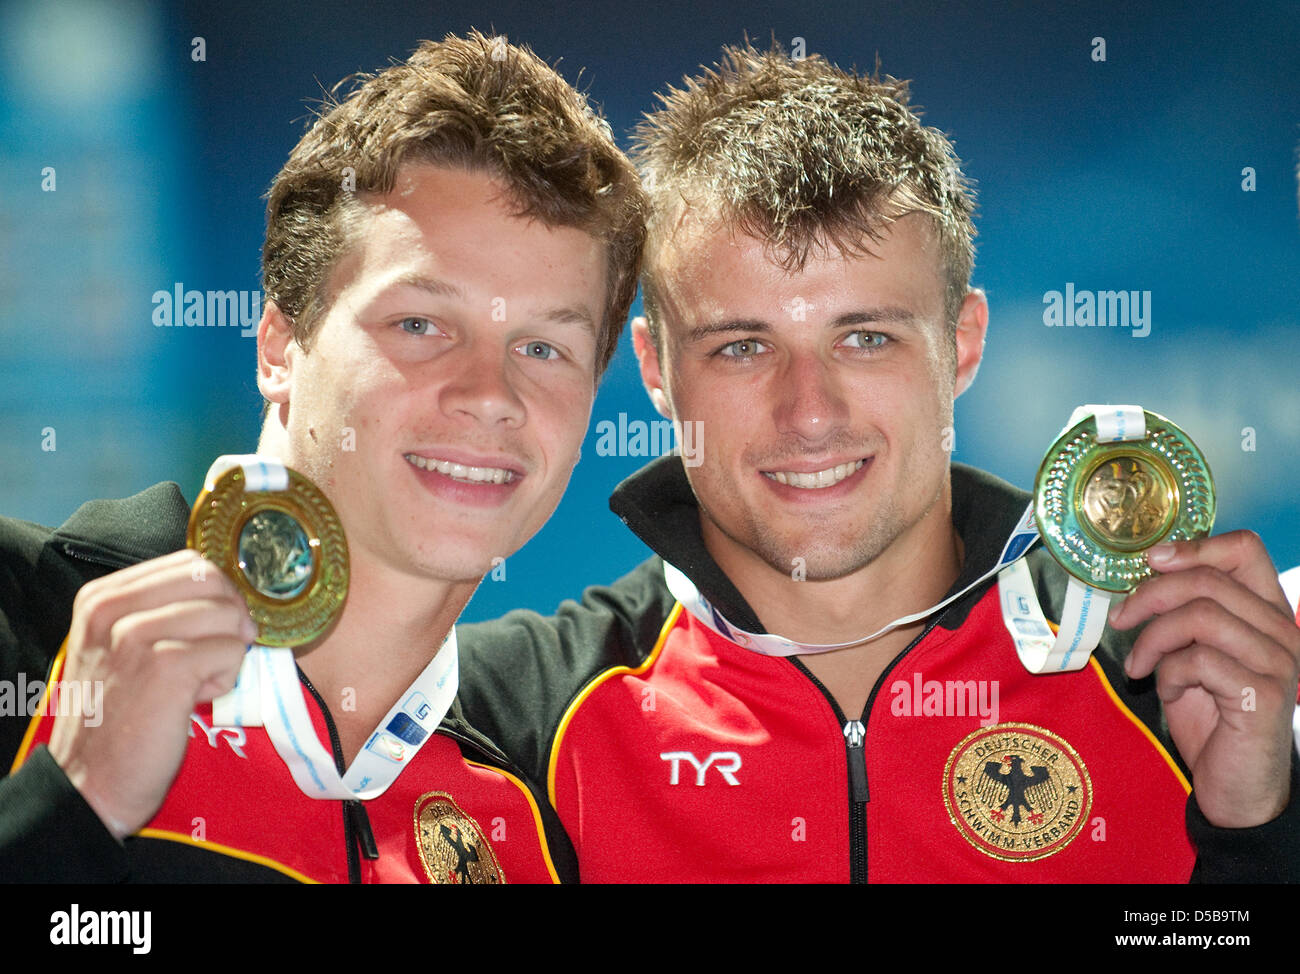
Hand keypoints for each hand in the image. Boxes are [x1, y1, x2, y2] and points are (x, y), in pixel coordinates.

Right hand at [47, 550, 254, 839]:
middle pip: (213, 582)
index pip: (191, 563)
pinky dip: (225, 679)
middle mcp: (113, 608)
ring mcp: (136, 635)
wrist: (93, 781)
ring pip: (229, 616)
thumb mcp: (126, 647)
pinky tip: (192, 699)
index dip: (218, 596)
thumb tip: (235, 591)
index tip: (209, 632)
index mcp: (103, 596)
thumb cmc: (122, 714)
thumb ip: (168, 610)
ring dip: (226, 654)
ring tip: (191, 684)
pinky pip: (232, 651)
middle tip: (207, 660)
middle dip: (228, 620)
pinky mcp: (166, 666)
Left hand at [1109, 531, 1299, 826]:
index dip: (1194, 546)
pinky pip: (1199, 661)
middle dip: (1150, 595)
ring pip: (1201, 616)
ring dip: (1154, 638)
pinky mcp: (1263, 695)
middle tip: (1120, 620)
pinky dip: (1168, 673)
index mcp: (1266, 613)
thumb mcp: (1190, 654)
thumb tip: (1145, 572)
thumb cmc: (1210, 716)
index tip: (1150, 561)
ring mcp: (1279, 663)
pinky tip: (1166, 691)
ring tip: (1140, 665)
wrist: (1235, 786)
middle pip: (1209, 580)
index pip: (1245, 549)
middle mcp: (1283, 632)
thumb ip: (1182, 614)